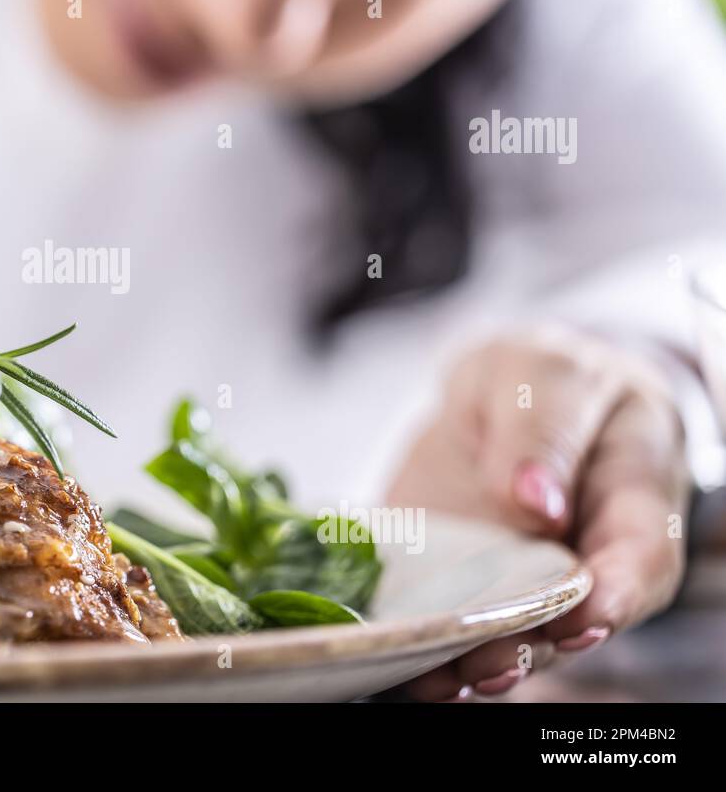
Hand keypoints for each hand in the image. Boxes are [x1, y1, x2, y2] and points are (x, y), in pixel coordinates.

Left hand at [386, 326, 690, 699]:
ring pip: (518, 634)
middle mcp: (585, 555)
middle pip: (578, 617)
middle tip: (497, 661)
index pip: (644, 556)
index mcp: (632, 494)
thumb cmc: (540, 381)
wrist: (499, 395)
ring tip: (447, 674)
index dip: (618, 594)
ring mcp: (523, 579)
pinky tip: (405, 666)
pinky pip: (454, 623)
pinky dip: (431, 651)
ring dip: (482, 660)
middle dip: (537, 645)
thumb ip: (541, 428)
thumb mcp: (541, 375)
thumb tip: (535, 500)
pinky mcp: (462, 585)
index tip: (583, 614)